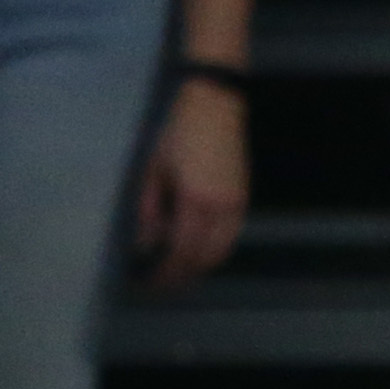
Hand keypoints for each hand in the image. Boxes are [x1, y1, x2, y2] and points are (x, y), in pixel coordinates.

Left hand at [132, 75, 248, 290]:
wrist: (215, 106)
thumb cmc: (177, 135)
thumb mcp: (153, 172)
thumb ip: (149, 212)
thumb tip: (145, 245)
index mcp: (195, 200)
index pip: (181, 252)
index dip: (165, 272)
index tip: (148, 282)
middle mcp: (221, 207)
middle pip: (204, 258)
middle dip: (182, 275)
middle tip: (160, 282)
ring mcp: (237, 203)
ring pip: (222, 250)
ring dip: (200, 265)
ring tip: (177, 269)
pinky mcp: (243, 197)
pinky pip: (231, 236)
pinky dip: (214, 249)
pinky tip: (196, 247)